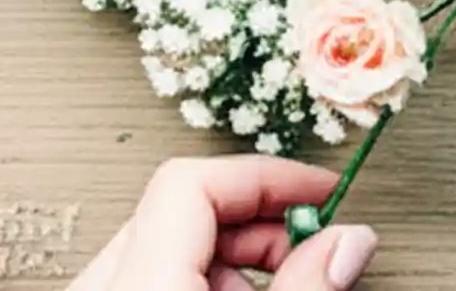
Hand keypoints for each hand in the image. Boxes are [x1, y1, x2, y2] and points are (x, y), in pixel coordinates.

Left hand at [67, 156, 377, 290]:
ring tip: (286, 289)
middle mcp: (106, 287)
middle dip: (261, 221)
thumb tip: (349, 239)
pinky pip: (154, 278)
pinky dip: (206, 283)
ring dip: (238, 259)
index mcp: (138, 282)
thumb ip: (306, 284)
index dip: (266, 175)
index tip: (321, 190)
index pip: (193, 181)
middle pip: (183, 211)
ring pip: (169, 247)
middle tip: (317, 245)